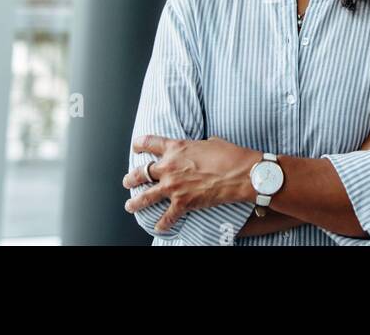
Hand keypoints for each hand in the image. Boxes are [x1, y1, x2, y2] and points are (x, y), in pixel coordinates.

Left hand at [122, 135, 257, 232]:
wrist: (241, 174)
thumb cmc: (230, 155)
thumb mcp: (210, 142)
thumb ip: (198, 146)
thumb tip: (200, 149)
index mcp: (176, 148)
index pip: (150, 142)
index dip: (140, 144)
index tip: (136, 147)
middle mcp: (169, 166)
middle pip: (141, 172)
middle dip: (131, 177)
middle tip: (128, 181)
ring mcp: (174, 186)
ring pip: (146, 196)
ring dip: (135, 202)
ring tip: (130, 205)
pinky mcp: (183, 202)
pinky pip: (167, 216)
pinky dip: (162, 224)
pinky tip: (158, 227)